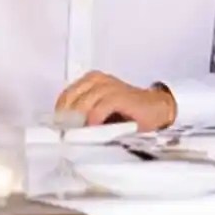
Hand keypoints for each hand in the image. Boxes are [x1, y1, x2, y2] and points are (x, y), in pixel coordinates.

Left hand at [54, 71, 176, 131]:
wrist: (156, 109)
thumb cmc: (128, 113)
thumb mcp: (100, 112)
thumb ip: (84, 116)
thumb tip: (65, 130)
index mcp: (91, 81)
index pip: (65, 96)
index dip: (60, 114)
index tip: (57, 129)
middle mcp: (98, 80)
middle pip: (71, 98)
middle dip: (66, 118)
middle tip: (65, 134)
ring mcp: (109, 86)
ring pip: (83, 102)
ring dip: (78, 120)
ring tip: (77, 134)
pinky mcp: (120, 95)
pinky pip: (100, 106)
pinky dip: (94, 119)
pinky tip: (93, 128)